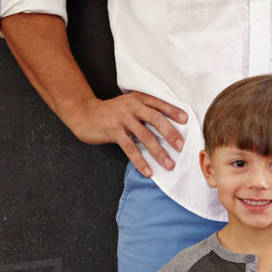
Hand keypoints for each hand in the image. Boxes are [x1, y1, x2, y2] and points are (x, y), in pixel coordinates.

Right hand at [66, 91, 187, 176]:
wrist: (85, 114)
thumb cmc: (111, 113)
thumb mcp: (127, 106)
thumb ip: (143, 111)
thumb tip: (166, 128)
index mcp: (138, 98)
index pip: (159, 104)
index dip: (173, 112)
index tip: (187, 120)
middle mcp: (132, 106)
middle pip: (156, 120)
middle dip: (171, 134)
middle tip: (181, 147)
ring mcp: (122, 118)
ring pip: (145, 136)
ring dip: (159, 153)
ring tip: (169, 165)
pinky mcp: (114, 131)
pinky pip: (130, 148)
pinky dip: (141, 161)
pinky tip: (148, 172)